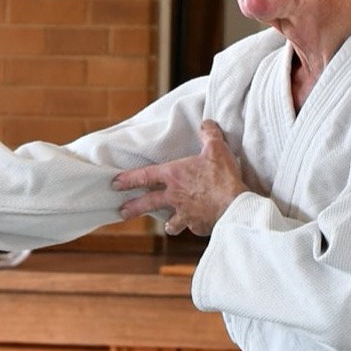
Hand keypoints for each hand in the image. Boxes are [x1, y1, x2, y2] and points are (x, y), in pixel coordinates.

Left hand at [113, 120, 246, 235]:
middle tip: (122, 211)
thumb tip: (206, 123)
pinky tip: (199, 223)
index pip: (145, 176)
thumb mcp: (217, 149)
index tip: (115, 183)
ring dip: (169, 223)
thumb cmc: (223, 177)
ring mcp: (185, 214)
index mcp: (174, 175)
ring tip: (168, 225)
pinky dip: (195, 225)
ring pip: (170, 223)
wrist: (234, 205)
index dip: (129, 179)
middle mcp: (175, 197)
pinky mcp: (198, 226)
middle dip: (133, 208)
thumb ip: (209, 134)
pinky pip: (193, 226)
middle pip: (148, 203)